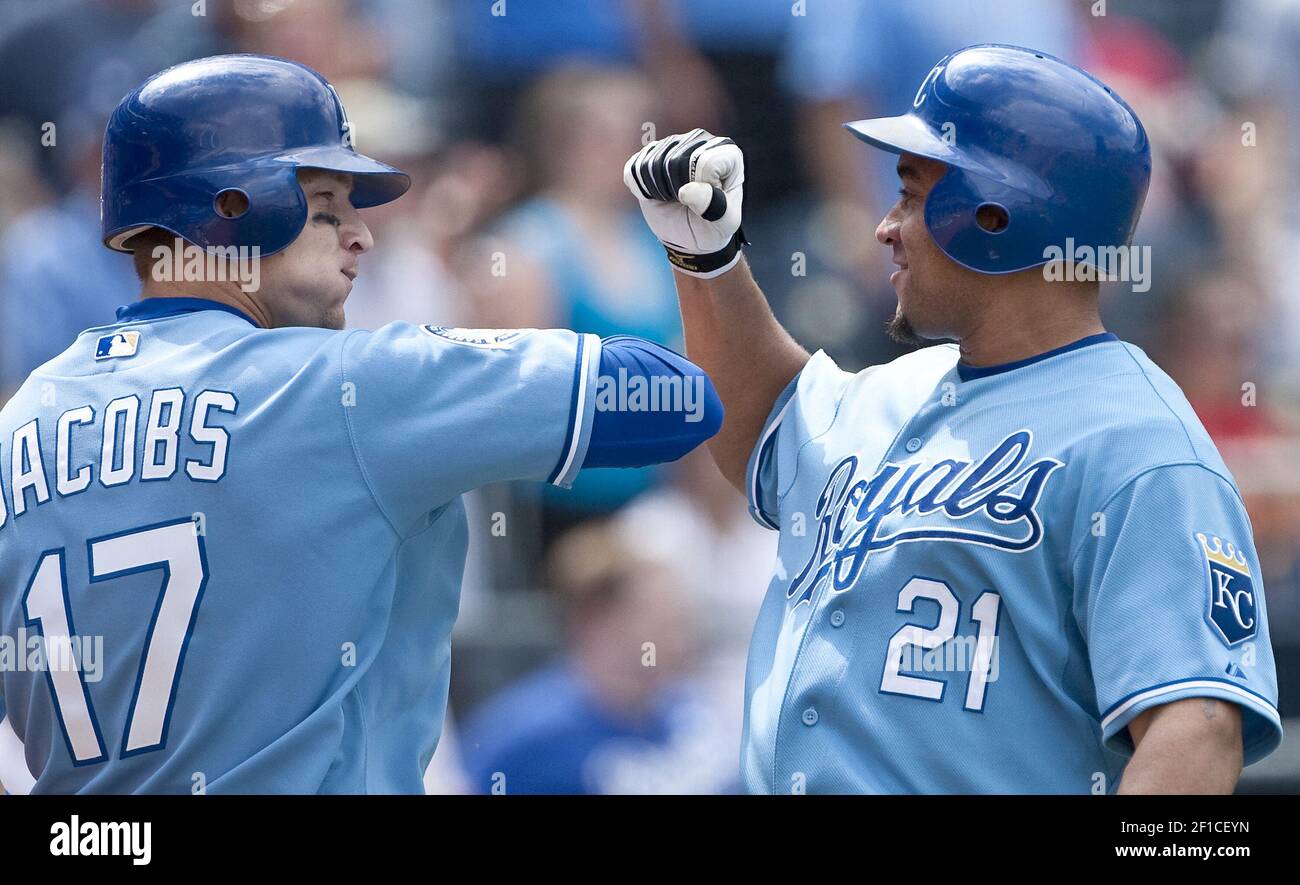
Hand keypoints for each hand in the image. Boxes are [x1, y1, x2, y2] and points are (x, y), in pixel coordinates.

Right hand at [624, 128, 745, 277]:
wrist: (689, 233)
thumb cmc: (713, 225)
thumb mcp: (723, 223)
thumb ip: (714, 207)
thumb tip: (686, 191)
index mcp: (728, 154)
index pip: (707, 162)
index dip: (703, 188)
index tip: (708, 201)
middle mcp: (702, 140)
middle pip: (676, 160)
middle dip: (677, 190)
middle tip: (686, 203)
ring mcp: (674, 142)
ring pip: (653, 162)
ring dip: (659, 190)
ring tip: (673, 198)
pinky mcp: (651, 151)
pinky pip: (635, 168)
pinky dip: (641, 188)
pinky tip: (655, 194)